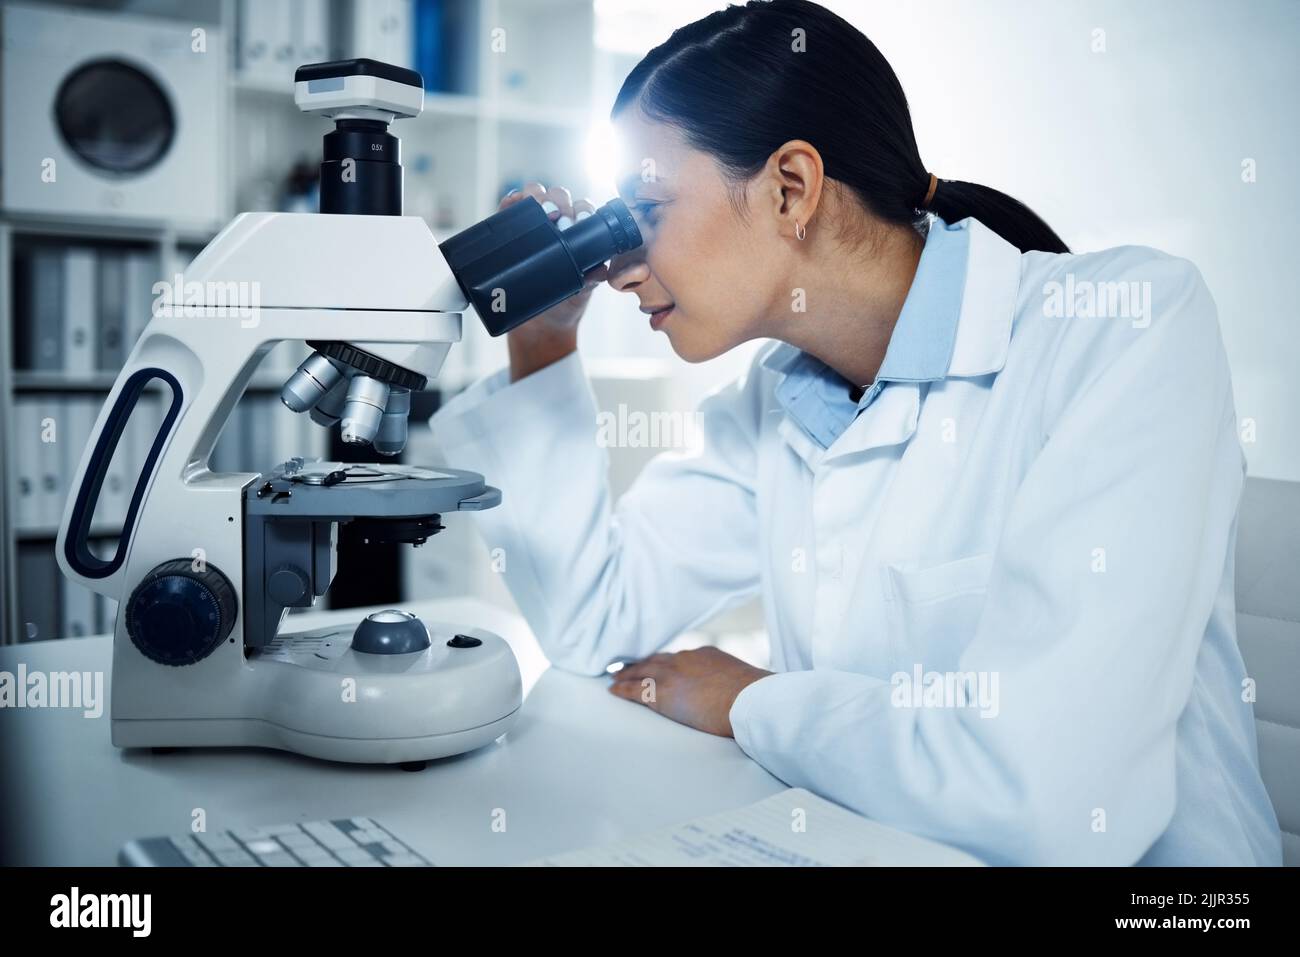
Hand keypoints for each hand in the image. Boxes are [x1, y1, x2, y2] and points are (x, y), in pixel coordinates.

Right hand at [499, 182, 607, 333]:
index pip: (582, 210)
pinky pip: (511, 209)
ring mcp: (535, 228)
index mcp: (579, 236)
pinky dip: (511, 200)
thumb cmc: (565, 305)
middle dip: (557, 200)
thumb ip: (591, 280)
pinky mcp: (513, 234)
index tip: (579, 219)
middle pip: (559, 198)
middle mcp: (558, 226)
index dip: (581, 209)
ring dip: (536, 195)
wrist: (539, 326)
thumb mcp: (581, 292)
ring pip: (536, 196)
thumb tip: (601, 269)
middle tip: (555, 215)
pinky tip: (513, 202)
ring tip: (538, 210)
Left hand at [608, 646, 772, 737]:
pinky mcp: (662, 694)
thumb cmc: (754, 695)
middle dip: (641, 663)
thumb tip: (741, 692)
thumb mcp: (744, 680)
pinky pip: (635, 690)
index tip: (658, 663)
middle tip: (627, 666)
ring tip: (615, 677)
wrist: (748, 699)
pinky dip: (622, 689)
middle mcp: (685, 660)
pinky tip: (614, 690)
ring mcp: (672, 675)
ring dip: (627, 674)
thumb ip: (734, 682)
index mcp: (706, 655)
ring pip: (642, 671)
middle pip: (656, 659)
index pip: (679, 657)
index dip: (665, 661)